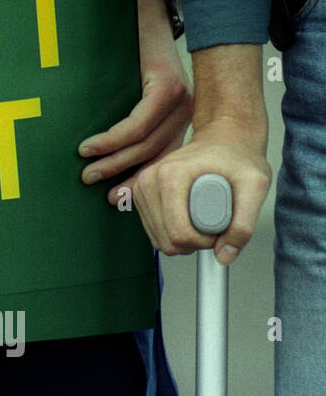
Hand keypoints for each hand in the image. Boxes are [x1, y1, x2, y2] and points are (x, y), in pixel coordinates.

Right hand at [79, 0, 192, 205]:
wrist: (145, 17)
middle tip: (95, 186)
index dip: (137, 180)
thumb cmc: (134, 57)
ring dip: (111, 159)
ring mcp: (180, 101)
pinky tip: (92, 145)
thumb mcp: (134, 95)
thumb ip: (132, 123)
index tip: (116, 199)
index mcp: (181, 119)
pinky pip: (137, 124)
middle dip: (120, 174)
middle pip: (153, 156)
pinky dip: (112, 138)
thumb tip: (107, 159)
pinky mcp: (167, 88)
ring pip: (145, 143)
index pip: (162, 160)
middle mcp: (187, 113)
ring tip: (86, 168)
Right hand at [133, 44, 271, 264]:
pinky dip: (172, 233)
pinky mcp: (140, 194)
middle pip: (166, 240)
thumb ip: (245, 223)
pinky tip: (188, 219)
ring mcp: (141, 187)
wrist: (222, 139)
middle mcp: (149, 181)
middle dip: (194, 243)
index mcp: (170, 176)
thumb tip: (225, 256)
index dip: (205, 242)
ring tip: (203, 219)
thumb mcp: (255, 185)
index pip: (180, 233)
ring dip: (183, 240)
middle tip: (214, 224)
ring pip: (158, 240)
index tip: (221, 229)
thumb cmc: (237, 157)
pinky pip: (153, 232)